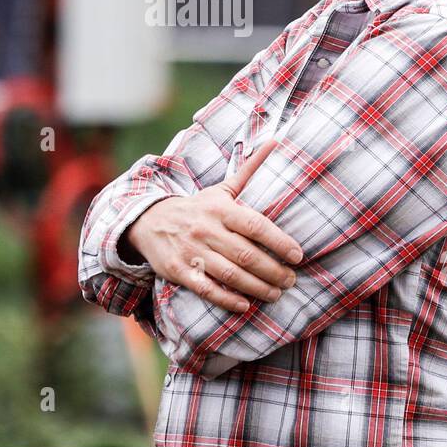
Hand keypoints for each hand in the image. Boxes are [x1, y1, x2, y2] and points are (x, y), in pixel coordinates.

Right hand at [124, 140, 302, 312]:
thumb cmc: (197, 207)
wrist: (148, 220)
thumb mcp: (221, 188)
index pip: (256, 226)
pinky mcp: (179, 271)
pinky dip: (227, 299)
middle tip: (291, 280)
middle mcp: (207, 229)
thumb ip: (250, 170)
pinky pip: (207, 289)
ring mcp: (192, 251)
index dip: (279, 242)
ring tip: (276, 294)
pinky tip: (245, 305)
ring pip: (230, 275)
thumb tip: (275, 142)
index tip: (298, 256)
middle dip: (274, 271)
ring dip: (258, 288)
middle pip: (247, 255)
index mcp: (220, 209)